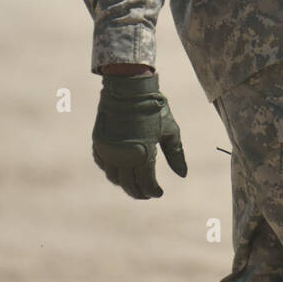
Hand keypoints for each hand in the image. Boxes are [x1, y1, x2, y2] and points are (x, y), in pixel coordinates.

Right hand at [92, 73, 187, 198]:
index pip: (146, 183)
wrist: (129, 87)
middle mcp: (123, 155)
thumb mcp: (170, 130)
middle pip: (128, 185)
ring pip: (113, 177)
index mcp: (142, 153)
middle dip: (138, 193)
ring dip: (124, 184)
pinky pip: (102, 163)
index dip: (153, 191)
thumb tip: (183, 174)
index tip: (159, 193)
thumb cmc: (153, 107)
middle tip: (147, 194)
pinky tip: (119, 169)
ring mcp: (109, 149)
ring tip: (134, 184)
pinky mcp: (99, 141)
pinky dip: (111, 170)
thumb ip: (176, 154)